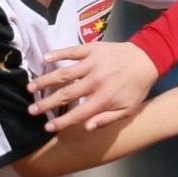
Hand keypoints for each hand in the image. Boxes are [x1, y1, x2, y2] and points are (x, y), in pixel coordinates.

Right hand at [28, 41, 159, 132]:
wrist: (147, 59)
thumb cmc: (136, 87)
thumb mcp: (128, 109)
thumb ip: (107, 119)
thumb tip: (86, 128)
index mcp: (105, 98)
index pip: (79, 113)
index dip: (62, 122)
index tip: (47, 128)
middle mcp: (96, 81)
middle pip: (66, 94)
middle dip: (46, 104)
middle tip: (31, 110)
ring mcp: (92, 64)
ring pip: (64, 73)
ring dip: (45, 81)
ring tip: (29, 87)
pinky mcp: (92, 49)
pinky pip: (72, 51)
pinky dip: (57, 54)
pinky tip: (44, 59)